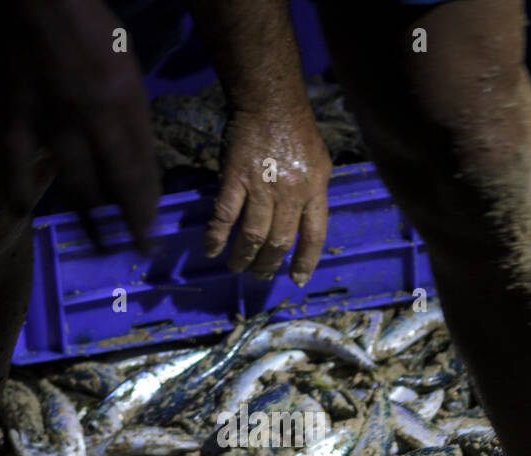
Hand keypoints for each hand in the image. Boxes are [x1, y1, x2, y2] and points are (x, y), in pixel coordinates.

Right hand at [1, 0, 158, 247]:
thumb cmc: (90, 25)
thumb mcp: (127, 65)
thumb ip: (132, 111)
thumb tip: (138, 155)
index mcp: (123, 101)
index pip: (140, 166)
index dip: (146, 204)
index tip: (153, 232)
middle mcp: (92, 118)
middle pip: (114, 182)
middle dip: (128, 221)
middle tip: (136, 249)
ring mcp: (51, 119)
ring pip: (74, 180)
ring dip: (88, 217)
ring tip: (98, 244)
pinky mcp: (15, 112)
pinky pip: (15, 158)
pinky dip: (18, 184)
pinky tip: (23, 208)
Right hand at [205, 106, 330, 285]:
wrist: (269, 101)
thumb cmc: (296, 129)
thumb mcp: (319, 162)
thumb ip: (313, 193)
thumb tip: (305, 223)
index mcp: (315, 189)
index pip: (314, 235)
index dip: (305, 261)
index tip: (296, 279)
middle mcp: (291, 192)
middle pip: (280, 241)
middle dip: (268, 264)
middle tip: (259, 275)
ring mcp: (262, 186)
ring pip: (253, 235)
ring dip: (243, 257)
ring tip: (236, 268)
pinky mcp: (235, 178)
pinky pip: (225, 216)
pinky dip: (217, 236)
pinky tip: (211, 249)